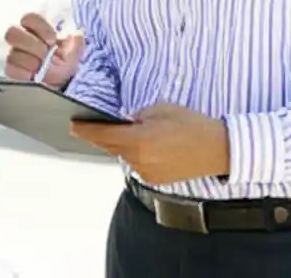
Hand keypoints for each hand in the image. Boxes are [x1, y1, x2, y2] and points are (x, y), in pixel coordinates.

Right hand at [3, 12, 84, 88]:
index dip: (39, 27)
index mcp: (37, 28)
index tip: (52, 40)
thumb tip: (76, 35)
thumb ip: (75, 39)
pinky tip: (34, 74)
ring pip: (13, 53)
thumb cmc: (66, 58)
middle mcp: (22, 38)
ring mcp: (15, 53)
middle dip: (30, 44)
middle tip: (45, 53)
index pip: (29, 18)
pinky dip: (23, 72)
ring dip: (30, 61)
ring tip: (42, 67)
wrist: (64, 78)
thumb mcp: (75, 47)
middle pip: (12, 32)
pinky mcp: (12, 69)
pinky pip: (10, 68)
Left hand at [71, 103, 230, 184]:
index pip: (103, 135)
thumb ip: (139, 116)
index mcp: (139, 140)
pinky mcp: (155, 180)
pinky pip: (139, 165)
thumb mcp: (163, 109)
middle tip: (104, 124)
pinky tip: (153, 146)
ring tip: (143, 133)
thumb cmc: (192, 125)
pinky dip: (139, 155)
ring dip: (127, 145)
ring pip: (126, 156)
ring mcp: (147, 172)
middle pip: (112, 147)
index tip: (73, 125)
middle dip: (107, 135)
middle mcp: (139, 160)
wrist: (217, 150)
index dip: (85, 130)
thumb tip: (128, 121)